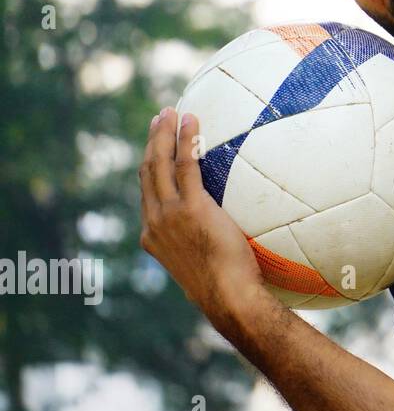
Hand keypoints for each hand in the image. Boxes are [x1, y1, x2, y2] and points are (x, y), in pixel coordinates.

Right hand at [138, 107, 264, 331]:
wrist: (227, 297)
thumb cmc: (226, 286)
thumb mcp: (204, 261)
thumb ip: (202, 242)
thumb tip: (221, 233)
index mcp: (152, 237)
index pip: (148, 193)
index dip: (151, 167)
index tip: (157, 148)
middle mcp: (154, 222)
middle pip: (148, 172)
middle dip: (152, 142)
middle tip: (159, 120)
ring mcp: (169, 214)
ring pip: (160, 164)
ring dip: (164, 134)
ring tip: (170, 113)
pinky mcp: (190, 207)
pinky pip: (185, 165)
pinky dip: (186, 140)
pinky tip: (191, 122)